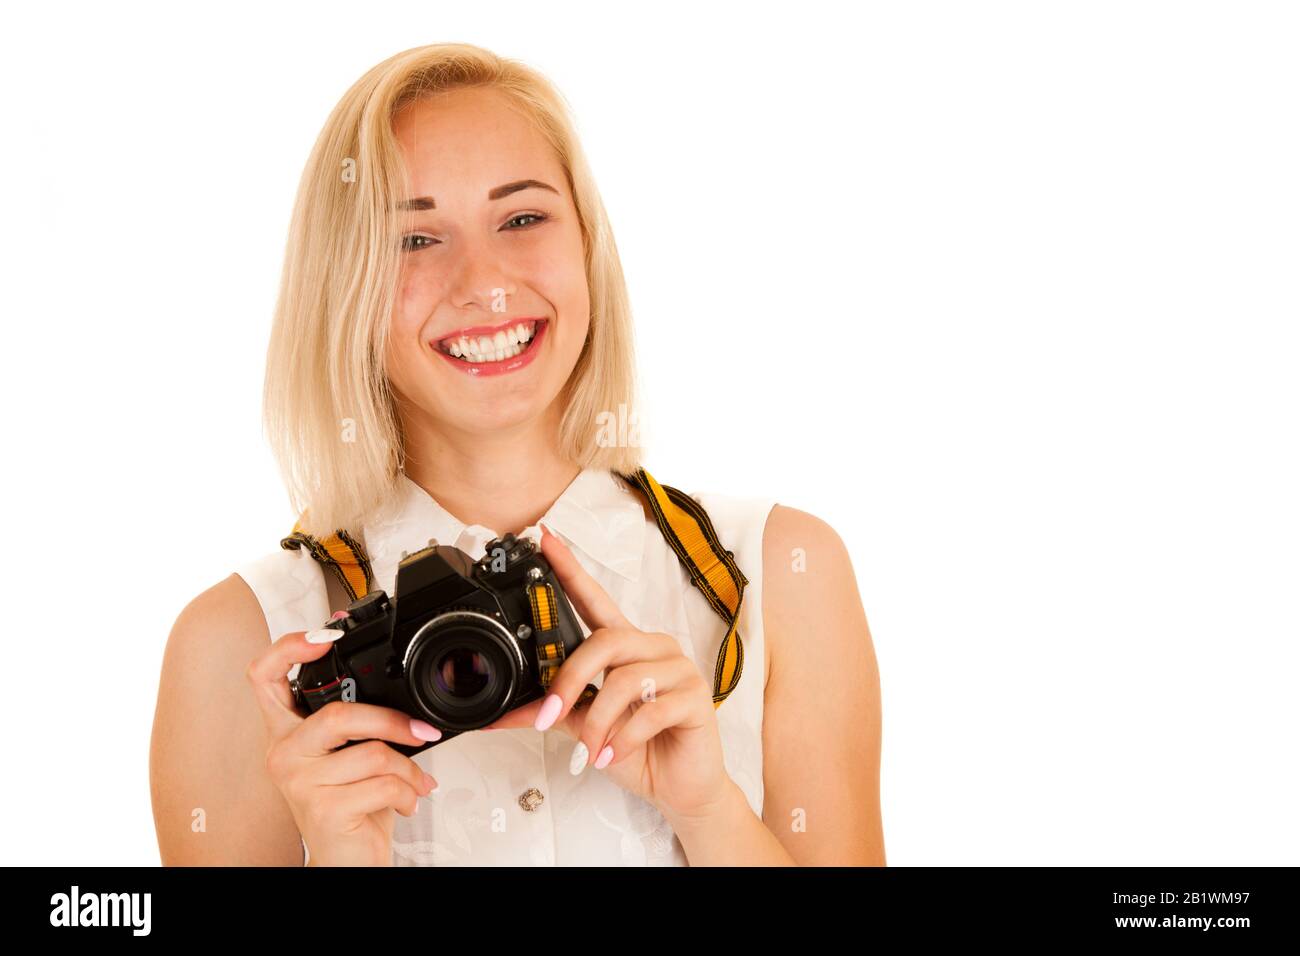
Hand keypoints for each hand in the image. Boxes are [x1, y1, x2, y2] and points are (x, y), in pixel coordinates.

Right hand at [245, 629, 441, 865]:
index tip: (323, 636)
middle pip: (338, 714)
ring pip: (372, 753)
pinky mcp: (323, 810)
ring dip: (410, 770)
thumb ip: (358, 720)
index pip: (263, 677)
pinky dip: (408, 793)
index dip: (288, 648)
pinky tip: (404, 802)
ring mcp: (299, 783)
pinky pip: (383, 784)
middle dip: (392, 722)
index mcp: (286, 732)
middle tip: (423, 733)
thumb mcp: (349, 755)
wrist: (347, 862)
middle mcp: (283, 754)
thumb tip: (393, 682)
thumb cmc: (351, 806)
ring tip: (415, 782)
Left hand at [484, 524, 733, 822]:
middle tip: (550, 716)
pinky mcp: (697, 697)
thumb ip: (553, 712)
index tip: (545, 540)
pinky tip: (614, 755)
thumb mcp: (585, 729)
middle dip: (570, 680)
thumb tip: (503, 713)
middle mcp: (652, 648)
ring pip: (625, 680)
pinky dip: (624, 738)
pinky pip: (652, 710)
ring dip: (598, 723)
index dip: (569, 570)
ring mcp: (678, 669)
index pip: (594, 599)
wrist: (680, 787)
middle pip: (604, 641)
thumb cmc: (638, 750)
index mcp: (625, 647)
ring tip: (592, 750)